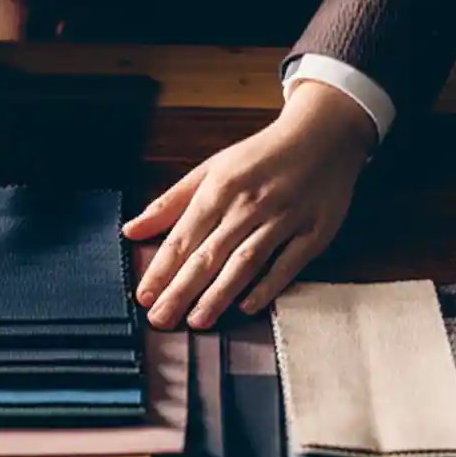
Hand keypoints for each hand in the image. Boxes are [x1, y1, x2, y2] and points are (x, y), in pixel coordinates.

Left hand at [123, 81, 373, 328]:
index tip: (144, 296)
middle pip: (210, 254)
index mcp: (220, 187)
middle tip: (160, 319)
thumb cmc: (261, 157)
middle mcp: (249, 204)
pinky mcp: (314, 232)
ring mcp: (283, 218)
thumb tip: (131, 230)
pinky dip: (267, 287)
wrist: (324, 135)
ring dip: (219, 294)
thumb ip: (171, 203)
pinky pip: (287, 265)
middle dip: (182, 290)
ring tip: (197, 321)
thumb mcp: (212, 169)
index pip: (184, 235)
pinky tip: (246, 307)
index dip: (162, 268)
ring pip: (246, 262)